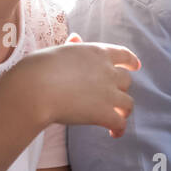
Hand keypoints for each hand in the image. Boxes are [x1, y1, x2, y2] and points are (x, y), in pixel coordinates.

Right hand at [13, 34, 139, 137]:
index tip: (135, 66)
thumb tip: (76, 37)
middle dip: (120, 88)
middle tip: (111, 96)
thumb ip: (71, 47)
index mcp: (97, 53)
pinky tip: (114, 134)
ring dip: (123, 110)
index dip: (131, 61)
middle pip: (126, 80)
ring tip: (117, 116)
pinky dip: (119, 129)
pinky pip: (119, 123)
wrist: (34, 89)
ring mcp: (108, 93)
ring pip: (128, 103)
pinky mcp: (104, 113)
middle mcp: (108, 71)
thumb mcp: (57, 51)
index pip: (123, 54)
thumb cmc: (38, 69)